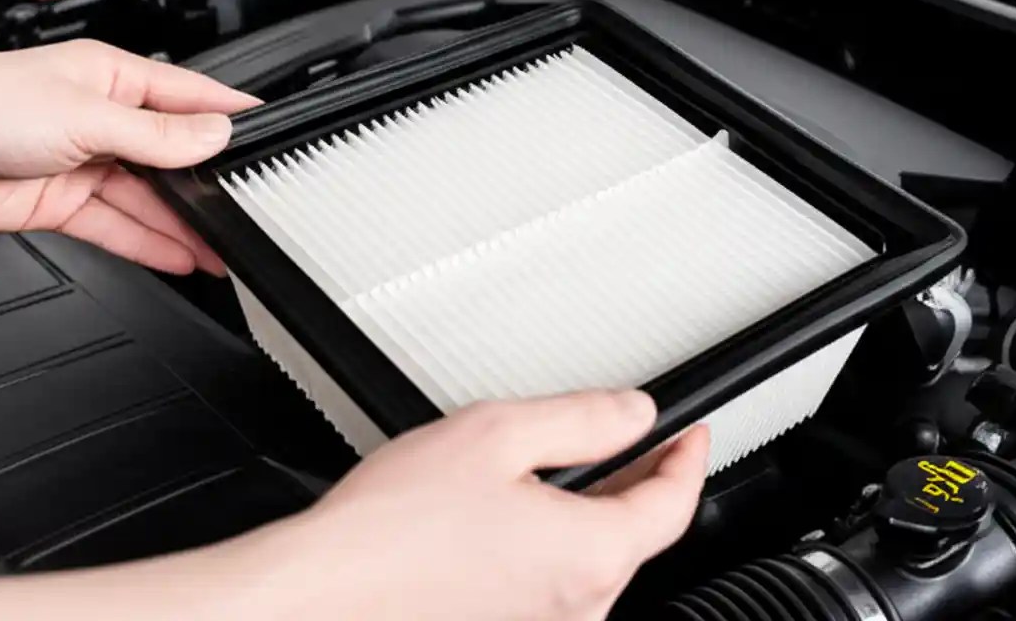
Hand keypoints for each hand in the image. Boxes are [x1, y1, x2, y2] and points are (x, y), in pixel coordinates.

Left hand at [0, 39, 257, 274]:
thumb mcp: (87, 116)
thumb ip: (157, 136)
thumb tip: (214, 136)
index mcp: (111, 78)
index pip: (189, 96)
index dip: (230, 115)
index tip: (271, 132)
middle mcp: (101, 121)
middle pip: (173, 156)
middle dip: (209, 182)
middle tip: (251, 207)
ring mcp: (84, 164)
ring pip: (150, 199)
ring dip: (185, 223)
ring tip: (227, 246)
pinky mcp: (64, 203)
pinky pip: (120, 228)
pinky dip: (150, 244)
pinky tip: (184, 256)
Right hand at [216, 390, 710, 620]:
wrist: (324, 594)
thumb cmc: (391, 530)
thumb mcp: (494, 435)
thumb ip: (581, 418)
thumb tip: (632, 413)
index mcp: (588, 554)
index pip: (674, 504)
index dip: (689, 460)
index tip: (692, 437)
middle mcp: (578, 606)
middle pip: (633, 536)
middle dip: (633, 483)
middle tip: (618, 442)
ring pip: (590, 562)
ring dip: (585, 517)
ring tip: (538, 478)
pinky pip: (552, 586)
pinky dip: (547, 549)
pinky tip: (502, 523)